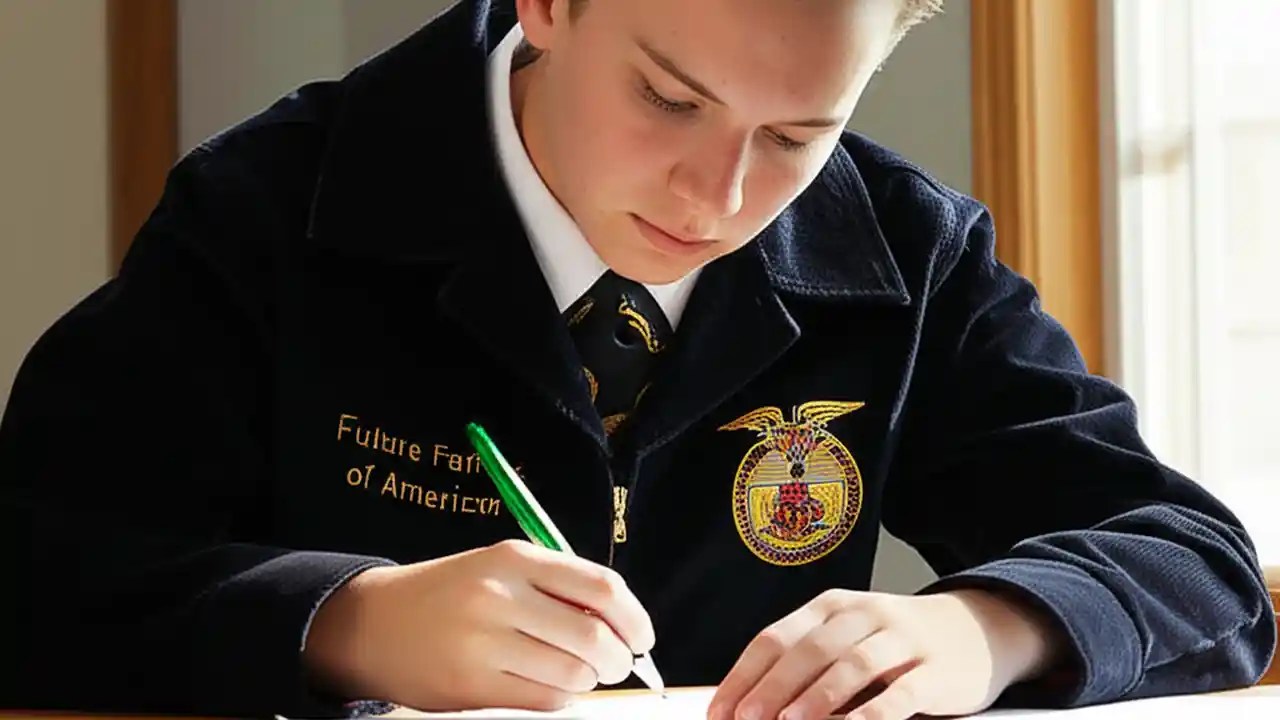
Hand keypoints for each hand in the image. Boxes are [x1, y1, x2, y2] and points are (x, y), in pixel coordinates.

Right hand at [302, 539, 654, 711]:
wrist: (374, 623)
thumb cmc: (449, 594)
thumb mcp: (501, 568)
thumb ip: (558, 588)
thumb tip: (622, 624)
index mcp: (514, 558)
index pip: (601, 588)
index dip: (634, 619)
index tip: (643, 637)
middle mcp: (500, 596)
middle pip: (593, 637)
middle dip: (618, 658)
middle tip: (616, 664)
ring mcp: (483, 643)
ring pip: (573, 674)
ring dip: (587, 680)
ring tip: (575, 673)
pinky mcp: (472, 685)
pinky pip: (544, 700)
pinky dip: (560, 698)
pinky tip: (547, 685)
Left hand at [708, 588, 1063, 719]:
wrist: (976, 629)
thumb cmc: (897, 642)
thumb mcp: (848, 638)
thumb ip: (805, 663)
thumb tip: (750, 702)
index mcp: (831, 607)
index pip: (775, 638)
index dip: (744, 675)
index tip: (721, 710)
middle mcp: (863, 615)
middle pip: (809, 650)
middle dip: (772, 688)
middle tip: (747, 719)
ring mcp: (901, 639)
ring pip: (852, 664)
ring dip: (817, 697)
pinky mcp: (934, 670)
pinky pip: (901, 692)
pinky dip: (872, 712)